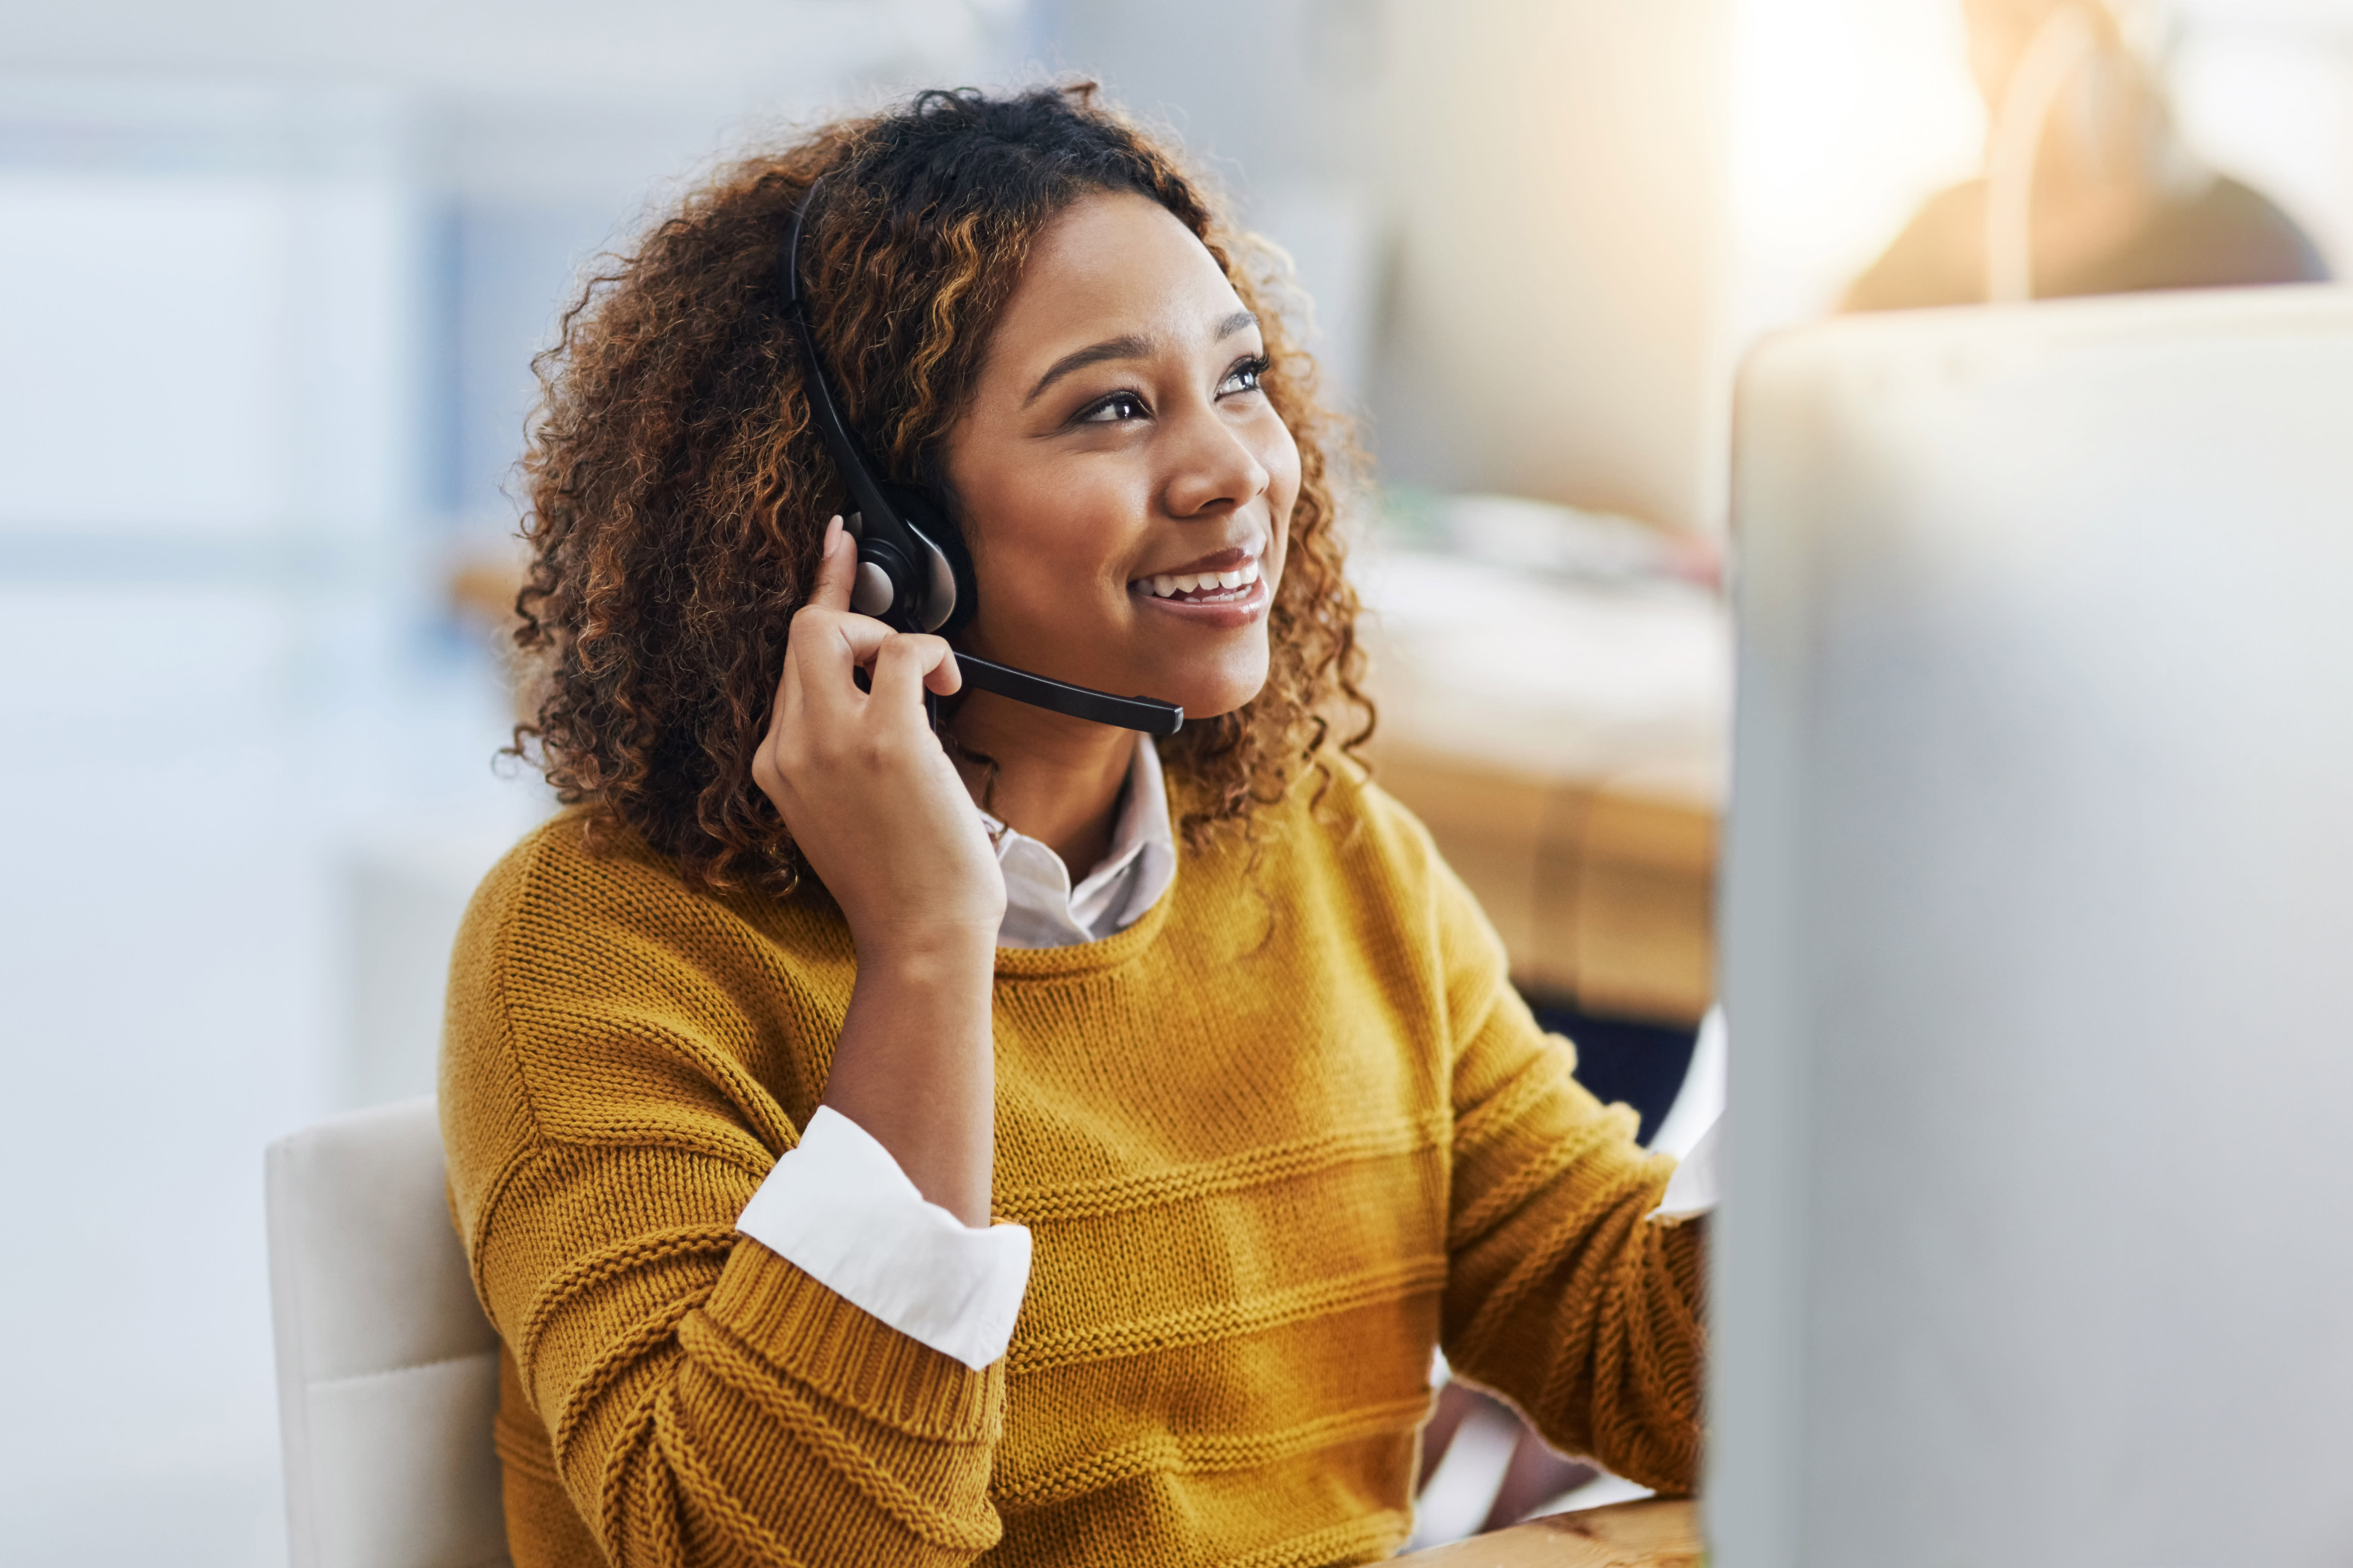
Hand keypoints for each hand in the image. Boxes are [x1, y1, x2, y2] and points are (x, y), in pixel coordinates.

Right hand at [754, 517, 1005, 1223]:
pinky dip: (927, 652)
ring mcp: (830, 741)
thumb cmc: (902, 883)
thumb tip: (881, 694)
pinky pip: (898, 651)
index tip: (837, 549)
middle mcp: (789, 747)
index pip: (786, 665)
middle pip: (801, 633)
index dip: (818, 601)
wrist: (921, 938)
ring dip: (889, 635)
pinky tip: (947, 684)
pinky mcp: (884, 740)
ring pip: (833, 629)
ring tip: (927, 680)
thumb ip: (838, 754)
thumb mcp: (843, 812)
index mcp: (775, 764)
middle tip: (889, 607)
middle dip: (847, 604)